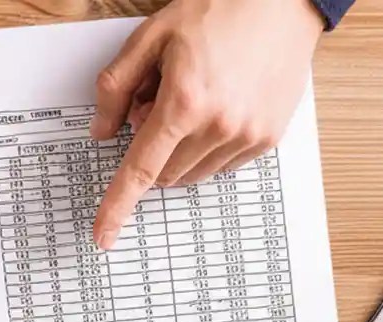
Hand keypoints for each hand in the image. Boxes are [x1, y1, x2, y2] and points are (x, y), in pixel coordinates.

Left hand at [90, 0, 323, 248]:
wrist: (282, 2)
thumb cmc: (217, 10)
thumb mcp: (152, 36)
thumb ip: (116, 87)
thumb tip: (100, 132)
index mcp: (184, 102)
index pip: (140, 169)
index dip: (116, 206)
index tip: (103, 236)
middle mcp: (218, 126)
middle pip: (164, 172)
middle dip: (152, 148)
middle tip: (160, 103)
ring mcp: (246, 136)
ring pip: (192, 173)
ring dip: (181, 150)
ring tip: (194, 99)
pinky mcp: (266, 139)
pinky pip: (222, 165)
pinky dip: (209, 147)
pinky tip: (219, 107)